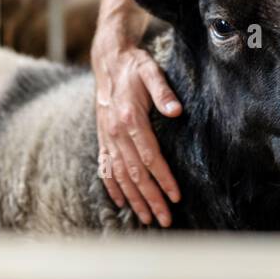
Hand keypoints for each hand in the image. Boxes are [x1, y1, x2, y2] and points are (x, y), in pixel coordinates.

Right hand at [90, 42, 181, 225]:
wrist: (108, 59)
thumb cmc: (134, 66)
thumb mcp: (150, 71)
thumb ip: (163, 91)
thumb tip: (177, 111)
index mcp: (129, 118)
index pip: (149, 156)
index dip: (163, 178)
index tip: (176, 197)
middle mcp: (115, 132)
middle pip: (134, 173)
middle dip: (151, 198)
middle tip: (165, 219)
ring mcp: (106, 137)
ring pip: (119, 175)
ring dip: (133, 199)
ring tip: (147, 218)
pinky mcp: (102, 137)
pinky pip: (105, 167)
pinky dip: (112, 187)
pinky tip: (121, 202)